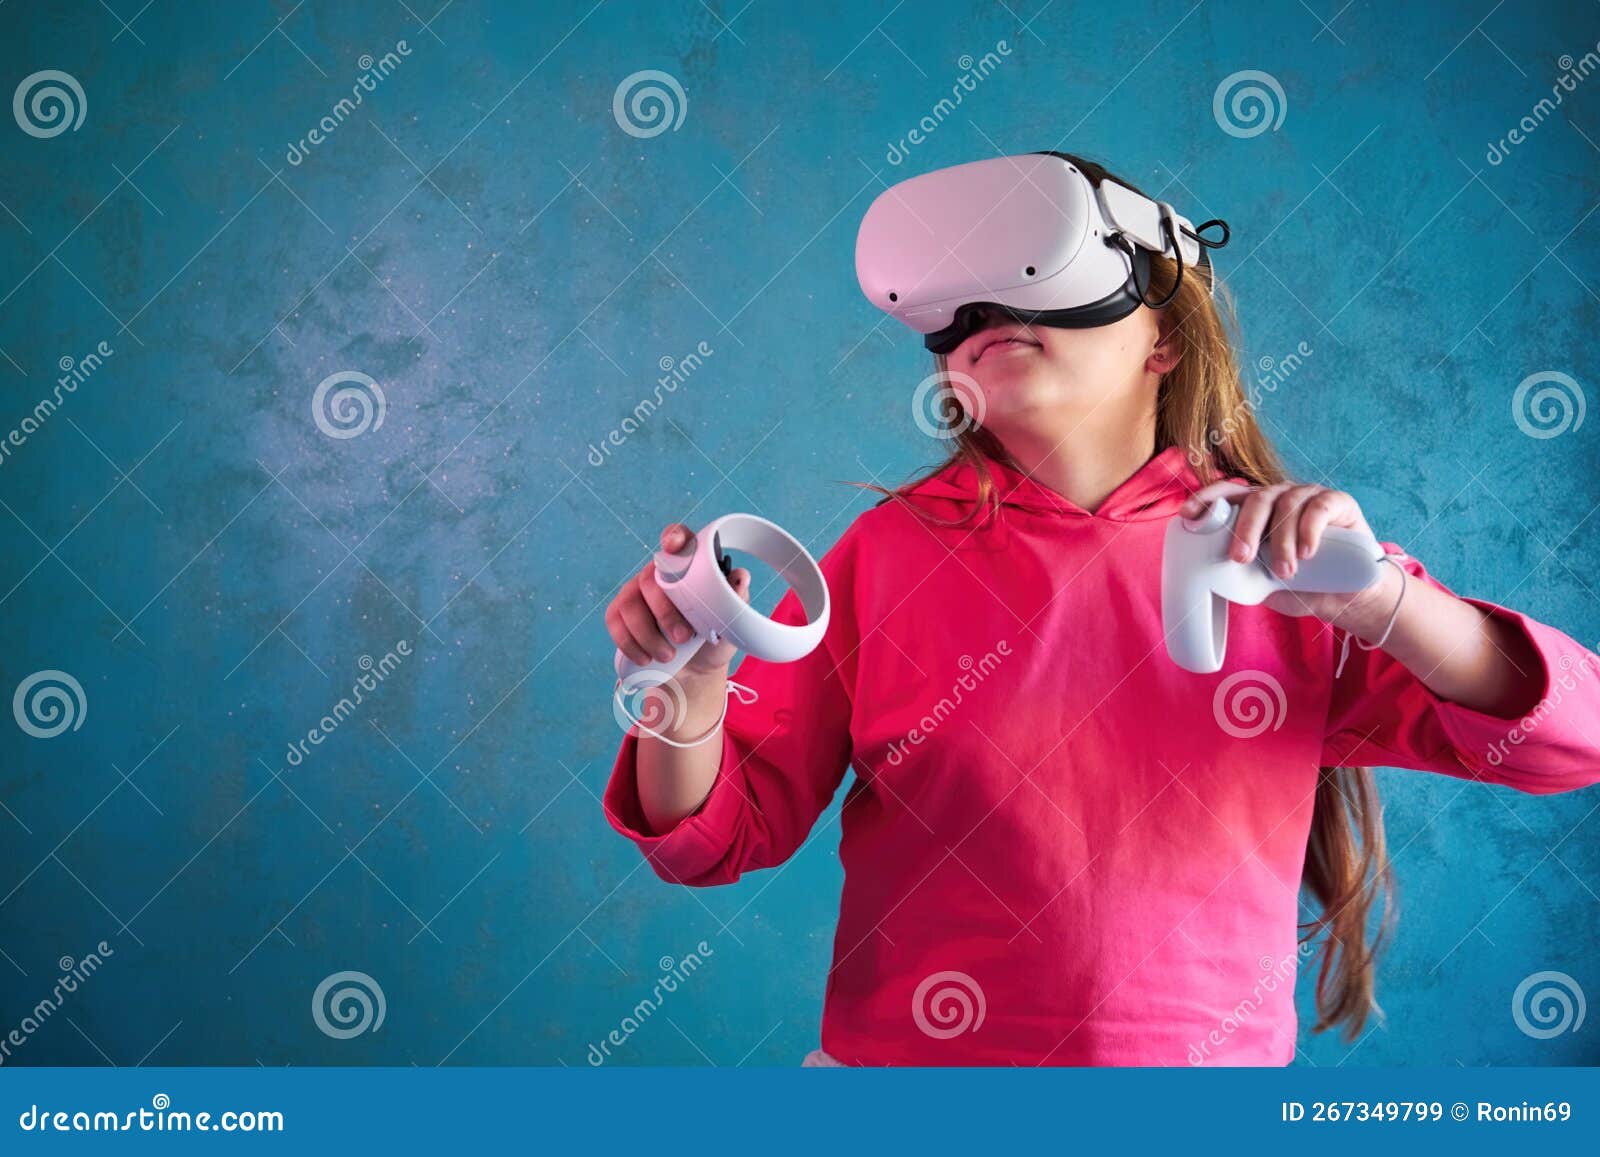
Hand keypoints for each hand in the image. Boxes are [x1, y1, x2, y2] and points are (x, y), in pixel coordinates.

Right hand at [604, 523, 750, 675]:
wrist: (696, 671)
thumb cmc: (713, 641)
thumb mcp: (730, 624)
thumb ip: (736, 599)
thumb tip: (741, 576)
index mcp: (687, 568)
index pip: (679, 541)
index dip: (674, 537)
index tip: (672, 546)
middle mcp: (657, 575)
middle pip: (650, 579)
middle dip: (665, 611)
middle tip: (683, 637)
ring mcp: (635, 593)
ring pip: (630, 602)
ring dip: (647, 633)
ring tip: (667, 656)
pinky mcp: (619, 615)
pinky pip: (615, 621)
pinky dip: (629, 643)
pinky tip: (645, 657)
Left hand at [1179, 480, 1392, 628]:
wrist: (1346, 598)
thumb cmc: (1299, 585)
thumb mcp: (1260, 581)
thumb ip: (1238, 572)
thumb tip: (1205, 579)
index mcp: (1256, 510)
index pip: (1227, 494)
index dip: (1207, 499)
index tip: (1189, 516)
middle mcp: (1280, 496)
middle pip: (1256, 499)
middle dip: (1245, 529)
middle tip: (1241, 559)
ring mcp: (1309, 495)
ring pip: (1287, 505)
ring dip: (1282, 541)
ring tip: (1285, 572)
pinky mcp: (1339, 503)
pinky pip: (1320, 507)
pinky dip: (1310, 530)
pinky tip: (1307, 552)